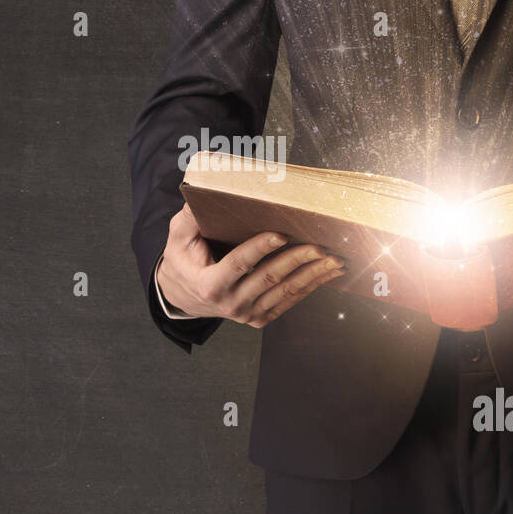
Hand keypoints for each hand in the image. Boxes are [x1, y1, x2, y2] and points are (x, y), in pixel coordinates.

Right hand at [156, 204, 344, 327]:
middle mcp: (230, 303)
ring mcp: (247, 313)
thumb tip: (202, 195)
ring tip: (334, 259)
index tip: (281, 234)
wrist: (185, 295)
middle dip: (297, 260)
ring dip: (313, 275)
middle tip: (319, 245)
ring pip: (285, 292)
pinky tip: (328, 273)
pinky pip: (289, 301)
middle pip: (269, 278)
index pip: (238, 264)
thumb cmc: (184, 260)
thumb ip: (188, 220)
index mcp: (210, 285)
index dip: (260, 248)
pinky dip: (311, 286)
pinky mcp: (259, 317)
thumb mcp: (178, 238)